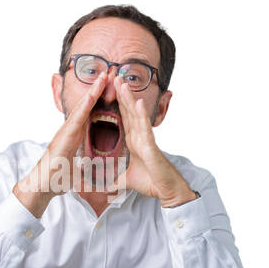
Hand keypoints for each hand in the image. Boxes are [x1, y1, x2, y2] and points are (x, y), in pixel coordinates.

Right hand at [13, 72, 110, 216]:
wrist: (43, 185)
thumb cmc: (59, 178)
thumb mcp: (79, 170)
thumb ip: (86, 166)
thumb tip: (94, 170)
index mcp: (77, 135)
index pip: (91, 114)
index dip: (100, 100)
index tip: (110, 88)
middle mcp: (72, 130)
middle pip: (87, 105)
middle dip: (98, 89)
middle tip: (109, 73)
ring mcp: (67, 131)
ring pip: (82, 107)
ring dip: (93, 92)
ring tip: (103, 78)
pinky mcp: (64, 136)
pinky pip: (77, 118)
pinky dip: (84, 106)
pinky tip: (92, 96)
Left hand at [111, 83, 195, 206]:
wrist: (165, 191)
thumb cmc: (151, 183)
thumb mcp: (126, 180)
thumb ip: (115, 180)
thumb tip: (103, 186)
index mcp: (134, 142)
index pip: (124, 118)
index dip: (117, 103)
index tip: (110, 89)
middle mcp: (140, 137)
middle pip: (129, 111)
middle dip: (122, 94)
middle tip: (115, 76)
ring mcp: (146, 140)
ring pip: (136, 115)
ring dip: (130, 99)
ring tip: (123, 83)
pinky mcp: (151, 146)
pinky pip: (145, 129)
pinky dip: (142, 115)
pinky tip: (139, 103)